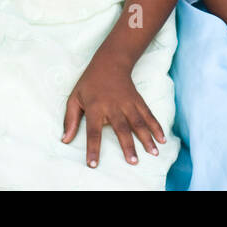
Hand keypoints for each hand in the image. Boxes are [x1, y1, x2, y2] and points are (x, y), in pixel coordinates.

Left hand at [62, 53, 165, 167]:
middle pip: (121, 128)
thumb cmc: (90, 83)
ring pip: (138, 122)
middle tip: (133, 162)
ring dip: (147, 138)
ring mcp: (128, 103)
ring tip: (153, 153)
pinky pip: (148, 114)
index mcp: (95, 107)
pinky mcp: (138, 100)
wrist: (110, 62)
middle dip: (128, 145)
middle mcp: (113, 106)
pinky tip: (162, 138)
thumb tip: (65, 140)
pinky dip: (156, 126)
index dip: (93, 148)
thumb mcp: (74, 97)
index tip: (93, 164)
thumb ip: (70, 119)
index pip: (93, 131)